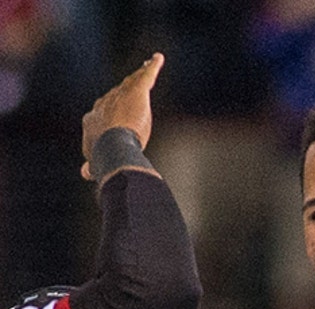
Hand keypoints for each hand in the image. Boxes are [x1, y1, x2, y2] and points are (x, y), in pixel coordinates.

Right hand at [81, 52, 163, 180]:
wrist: (112, 148)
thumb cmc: (104, 158)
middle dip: (125, 90)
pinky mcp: (136, 91)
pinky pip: (146, 76)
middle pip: (117, 93)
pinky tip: (158, 59)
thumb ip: (91, 167)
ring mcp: (120, 95)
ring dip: (138, 74)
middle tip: (133, 84)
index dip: (110, 112)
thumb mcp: (96, 162)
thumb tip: (85, 173)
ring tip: (146, 68)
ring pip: (130, 82)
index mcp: (93, 119)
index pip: (103, 111)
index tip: (116, 113)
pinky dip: (153, 67)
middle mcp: (104, 103)